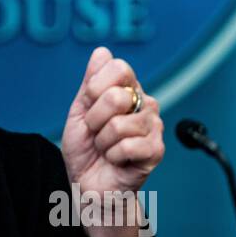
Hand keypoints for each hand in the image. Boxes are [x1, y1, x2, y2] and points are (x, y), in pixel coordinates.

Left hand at [60, 46, 163, 200]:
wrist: (89, 185)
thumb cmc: (86, 149)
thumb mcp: (79, 111)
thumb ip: (90, 83)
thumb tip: (102, 52)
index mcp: (127, 89)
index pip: (118, 67)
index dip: (95, 87)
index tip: (89, 104)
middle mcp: (145, 103)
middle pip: (116, 97)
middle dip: (94, 119)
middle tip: (97, 132)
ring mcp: (154, 126)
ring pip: (119, 125)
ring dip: (103, 141)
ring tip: (107, 147)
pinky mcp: (156, 150)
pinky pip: (126, 146)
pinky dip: (112, 156)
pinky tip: (116, 159)